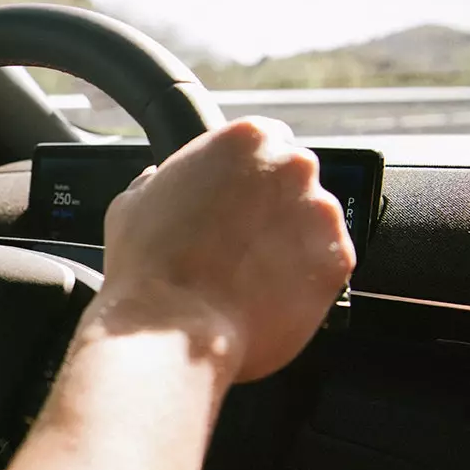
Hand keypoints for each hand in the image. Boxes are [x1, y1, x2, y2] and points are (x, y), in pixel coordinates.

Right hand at [100, 117, 354, 381]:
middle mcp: (292, 165)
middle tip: (232, 241)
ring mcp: (321, 213)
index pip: (264, 139)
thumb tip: (157, 181)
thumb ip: (159, 180)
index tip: (233, 197)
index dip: (245, 173)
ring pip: (310, 222)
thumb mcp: (132, 202)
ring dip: (286, 242)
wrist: (170, 330)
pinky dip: (300, 278)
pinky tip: (261, 292)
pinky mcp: (338, 260)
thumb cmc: (148, 267)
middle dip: (269, 206)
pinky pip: (324, 264)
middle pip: (292, 178)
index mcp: (245, 139)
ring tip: (244, 274)